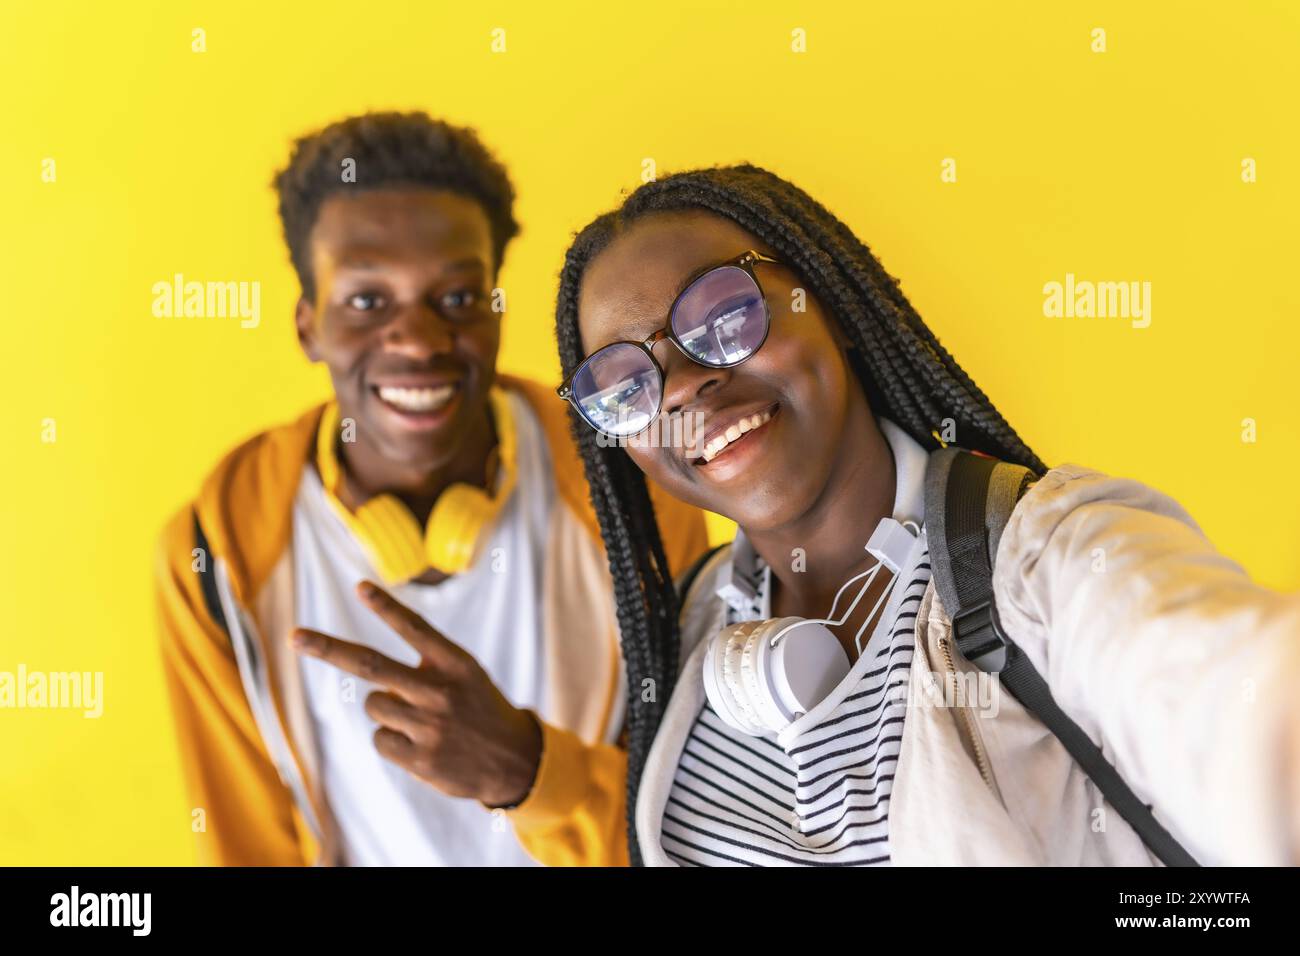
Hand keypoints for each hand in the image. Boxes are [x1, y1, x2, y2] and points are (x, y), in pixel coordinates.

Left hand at [290, 580, 542, 807]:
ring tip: (421, 720)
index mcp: (455, 663)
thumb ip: (426, 667)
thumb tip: (370, 682)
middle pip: (371, 665)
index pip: (415, 629)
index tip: (360, 587)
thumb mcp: (465, 675)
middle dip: (327, 649)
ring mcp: (430, 726)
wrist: (514, 761)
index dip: (386, 607)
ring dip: (386, 710)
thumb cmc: (478, 708)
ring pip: (375, 706)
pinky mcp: (422, 759)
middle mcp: (440, 692)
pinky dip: (393, 741)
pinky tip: (422, 745)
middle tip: (295, 637)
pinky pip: (380, 740)